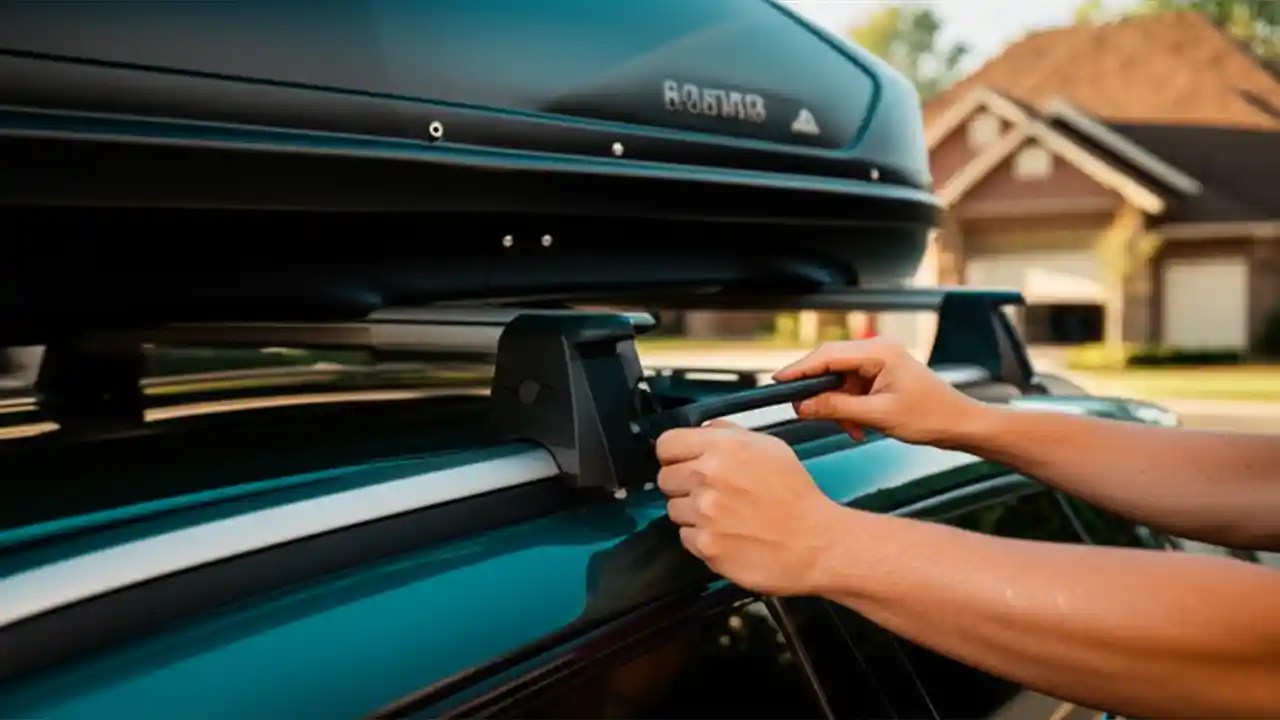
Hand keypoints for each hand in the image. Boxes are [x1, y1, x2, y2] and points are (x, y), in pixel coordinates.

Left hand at [655, 421, 845, 595]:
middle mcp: (708, 477)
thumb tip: (705, 430)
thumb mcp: (770, 447)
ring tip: (724, 514)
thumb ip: (730, 433)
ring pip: (673, 508)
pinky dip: (701, 536)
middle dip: (683, 483)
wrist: (814, 543)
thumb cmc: (796, 497)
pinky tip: (726, 533)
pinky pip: (685, 536)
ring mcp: (704, 513)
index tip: (681, 461)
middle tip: (710, 490)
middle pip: (665, 477)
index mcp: (722, 448)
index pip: (666, 444)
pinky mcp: (705, 544)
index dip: (674, 453)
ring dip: (692, 511)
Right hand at [774, 338, 985, 446]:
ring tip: (849, 428)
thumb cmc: (931, 416)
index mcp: (878, 352)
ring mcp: (879, 363)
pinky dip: (849, 408)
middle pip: (829, 365)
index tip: (779, 382)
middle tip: (803, 411)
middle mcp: (877, 351)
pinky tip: (858, 427)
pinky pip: (852, 389)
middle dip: (818, 392)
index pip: (827, 356)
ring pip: (839, 380)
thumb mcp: (878, 416)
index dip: (799, 369)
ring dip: (837, 406)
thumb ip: (837, 408)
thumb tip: (803, 406)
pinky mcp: (881, 376)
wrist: (960, 425)